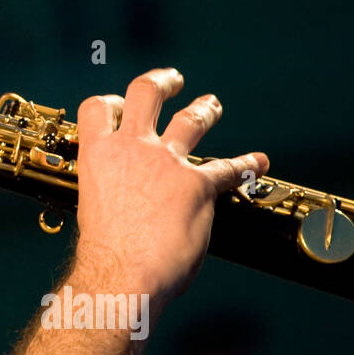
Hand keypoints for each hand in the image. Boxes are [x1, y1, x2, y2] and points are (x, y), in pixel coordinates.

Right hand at [72, 68, 268, 311]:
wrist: (121, 275)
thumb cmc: (104, 253)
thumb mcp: (94, 207)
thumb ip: (110, 189)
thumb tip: (123, 197)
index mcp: (98, 155)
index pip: (97, 110)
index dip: (109, 103)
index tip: (117, 105)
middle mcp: (132, 148)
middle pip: (145, 92)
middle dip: (161, 81)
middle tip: (172, 80)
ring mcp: (167, 163)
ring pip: (190, 119)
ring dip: (205, 108)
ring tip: (212, 103)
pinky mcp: (199, 186)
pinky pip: (229, 168)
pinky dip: (247, 163)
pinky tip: (259, 160)